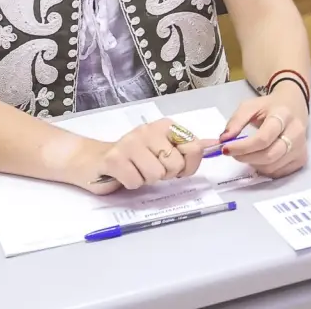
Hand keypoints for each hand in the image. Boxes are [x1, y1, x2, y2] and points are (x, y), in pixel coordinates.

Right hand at [75, 118, 204, 193]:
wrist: (94, 161)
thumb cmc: (135, 158)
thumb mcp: (164, 149)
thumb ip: (188, 148)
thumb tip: (216, 144)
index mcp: (165, 126)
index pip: (193, 147)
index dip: (188, 165)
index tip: (176, 168)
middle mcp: (148, 130)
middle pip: (175, 164)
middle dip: (166, 174)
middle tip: (152, 169)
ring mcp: (130, 143)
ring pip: (156, 174)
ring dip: (147, 179)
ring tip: (137, 170)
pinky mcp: (114, 159)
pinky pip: (136, 182)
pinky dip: (132, 183)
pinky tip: (125, 174)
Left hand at [219, 90, 309, 179]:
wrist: (294, 106)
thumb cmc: (270, 107)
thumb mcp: (251, 106)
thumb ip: (236, 121)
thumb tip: (224, 140)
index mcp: (283, 115)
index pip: (263, 138)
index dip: (243, 147)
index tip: (226, 149)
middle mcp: (296, 132)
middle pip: (269, 155)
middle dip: (246, 158)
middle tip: (233, 153)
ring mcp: (301, 148)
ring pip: (272, 166)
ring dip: (254, 163)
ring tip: (248, 153)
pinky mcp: (302, 159)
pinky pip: (278, 172)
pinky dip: (264, 169)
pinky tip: (261, 158)